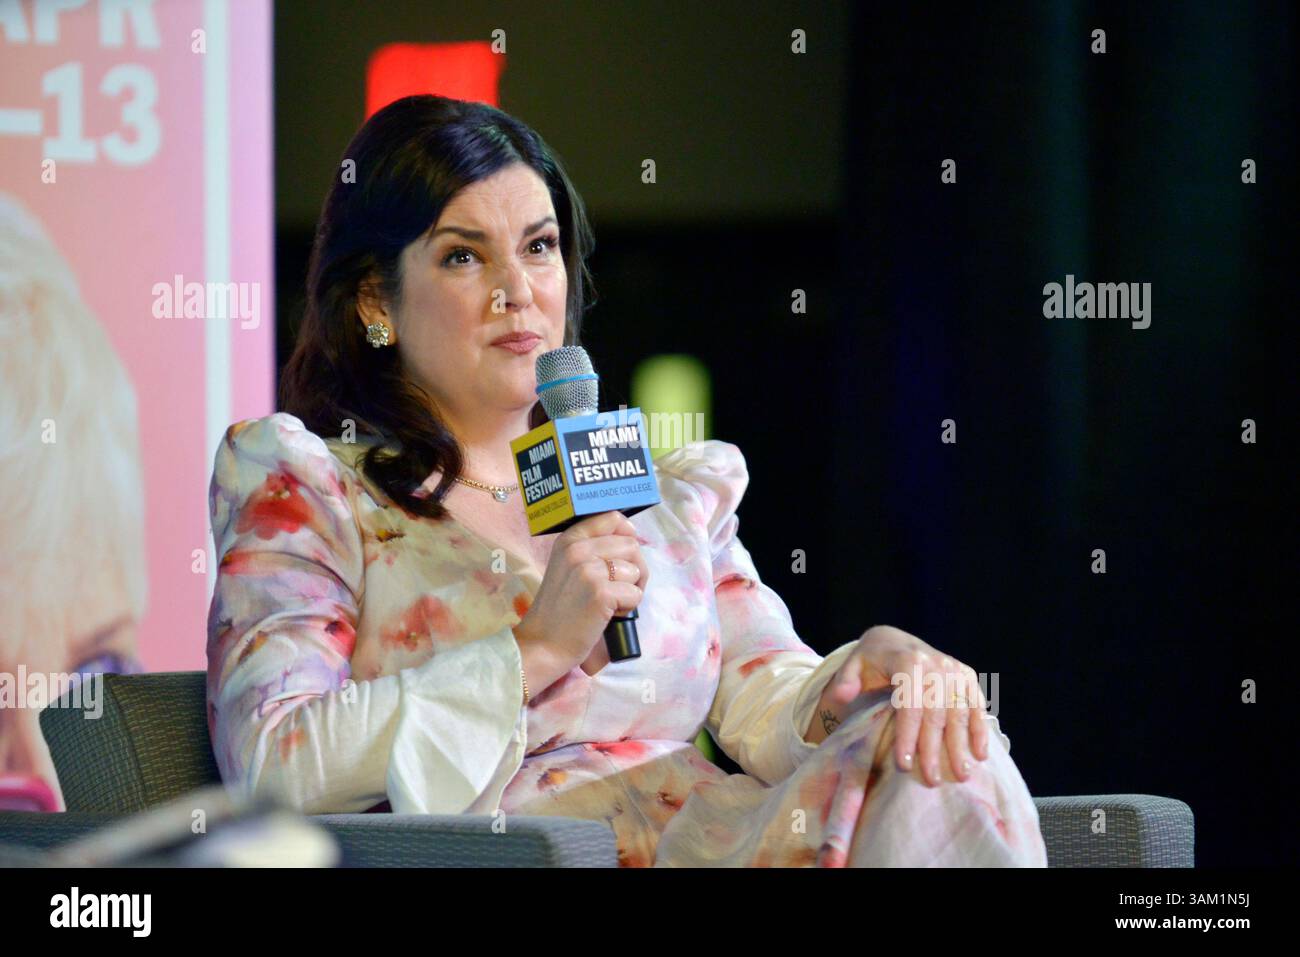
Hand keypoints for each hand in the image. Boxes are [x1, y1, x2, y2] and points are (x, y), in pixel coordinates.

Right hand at [513, 511, 648, 690]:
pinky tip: (606, 615)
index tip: (622, 558)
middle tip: (617, 590)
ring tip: (608, 603)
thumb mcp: (568, 567)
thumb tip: (631, 534)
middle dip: (634, 569)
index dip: (627, 538)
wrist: (543, 644)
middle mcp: (577, 549)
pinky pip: (636, 594)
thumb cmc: (561, 610)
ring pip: (637, 569)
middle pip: (631, 544)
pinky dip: (627, 608)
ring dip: (631, 590)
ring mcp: (588, 570)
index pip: (614, 518)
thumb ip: (593, 549)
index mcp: (569, 539)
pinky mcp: (600, 593)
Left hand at [813, 625, 989, 786]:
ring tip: (960, 775)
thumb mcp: (853, 664)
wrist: (895, 641)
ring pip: (958, 713)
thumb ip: (845, 680)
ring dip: (960, 746)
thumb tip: (842, 695)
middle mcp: (935, 663)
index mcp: (907, 660)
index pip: (909, 705)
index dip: (907, 736)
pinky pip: (976, 706)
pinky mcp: (967, 676)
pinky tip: (979, 755)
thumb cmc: (872, 661)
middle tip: (931, 780)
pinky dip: (979, 730)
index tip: (903, 765)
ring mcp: (954, 669)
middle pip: (935, 714)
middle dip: (933, 750)